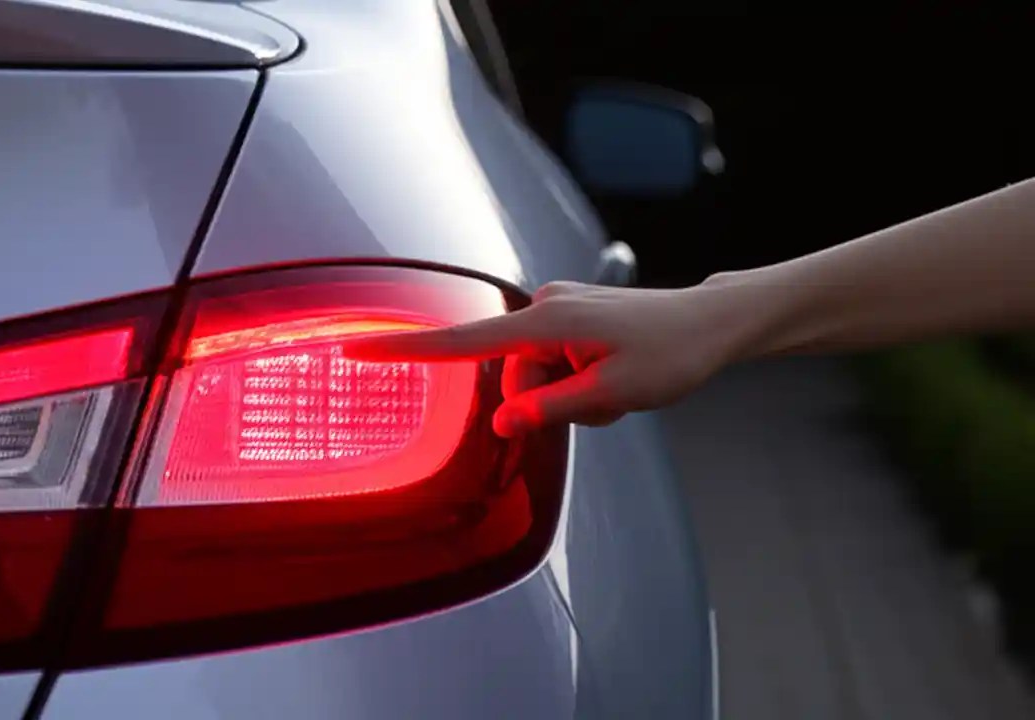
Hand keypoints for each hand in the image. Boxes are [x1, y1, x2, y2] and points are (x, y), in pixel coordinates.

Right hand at [345, 281, 741, 436]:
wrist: (711, 324)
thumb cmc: (670, 353)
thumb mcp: (609, 396)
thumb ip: (546, 411)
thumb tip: (501, 423)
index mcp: (546, 322)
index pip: (459, 343)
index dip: (404, 350)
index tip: (356, 348)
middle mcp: (544, 307)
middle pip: (510, 376)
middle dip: (548, 400)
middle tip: (603, 400)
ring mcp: (556, 308)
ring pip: (533, 374)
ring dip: (567, 393)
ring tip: (613, 387)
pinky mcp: (567, 316)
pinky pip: (551, 361)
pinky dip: (574, 380)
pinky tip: (611, 374)